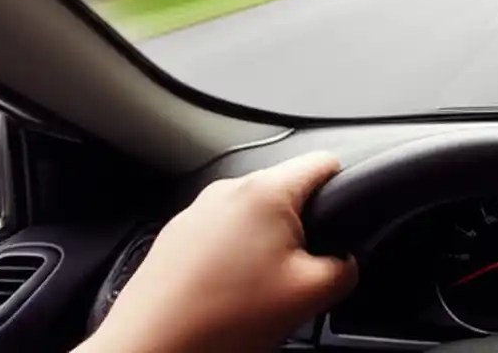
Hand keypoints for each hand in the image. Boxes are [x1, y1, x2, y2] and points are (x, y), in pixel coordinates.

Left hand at [77, 152, 357, 352]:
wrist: (152, 349)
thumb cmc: (225, 318)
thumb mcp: (310, 295)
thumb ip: (345, 268)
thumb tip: (345, 261)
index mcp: (266, 191)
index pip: (325, 162)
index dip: (346, 189)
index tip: (344, 222)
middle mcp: (228, 190)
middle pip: (288, 193)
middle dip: (301, 230)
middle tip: (297, 275)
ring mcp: (196, 212)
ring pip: (253, 218)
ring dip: (266, 246)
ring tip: (257, 292)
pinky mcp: (174, 237)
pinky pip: (221, 236)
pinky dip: (233, 259)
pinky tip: (227, 297)